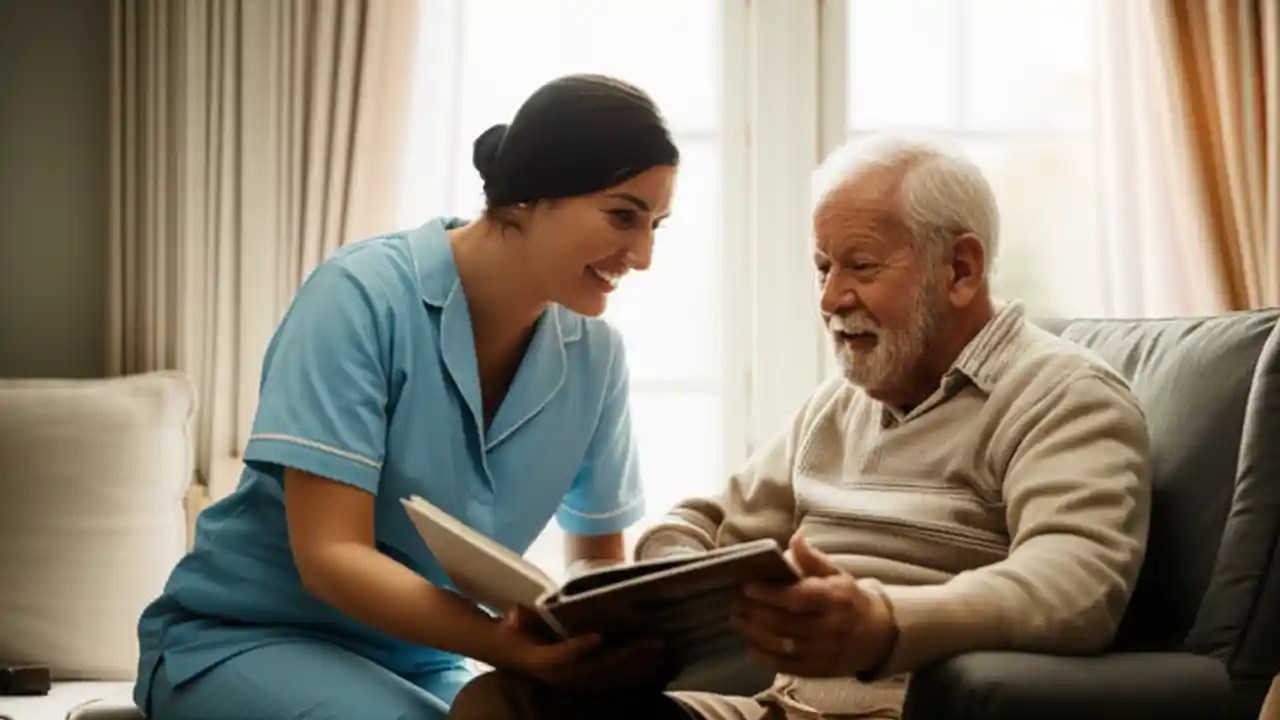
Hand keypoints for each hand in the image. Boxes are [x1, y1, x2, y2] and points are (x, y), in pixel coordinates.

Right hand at [495, 606, 668, 690]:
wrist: (516, 655)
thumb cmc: (518, 633)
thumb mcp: (513, 623)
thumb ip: (517, 618)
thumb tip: (515, 613)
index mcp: (542, 660)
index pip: (559, 657)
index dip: (577, 649)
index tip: (596, 636)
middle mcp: (562, 676)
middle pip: (596, 669)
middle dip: (627, 657)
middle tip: (652, 641)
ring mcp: (577, 682)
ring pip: (610, 678)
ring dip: (637, 666)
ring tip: (660, 651)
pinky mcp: (588, 683)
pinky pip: (614, 683)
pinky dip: (635, 674)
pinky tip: (655, 664)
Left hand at [730, 534, 897, 677]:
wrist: (876, 635)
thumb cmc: (848, 598)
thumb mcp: (836, 574)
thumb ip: (812, 559)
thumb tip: (795, 538)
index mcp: (835, 599)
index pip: (798, 597)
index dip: (770, 593)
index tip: (746, 586)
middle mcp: (831, 627)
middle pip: (784, 622)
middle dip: (754, 611)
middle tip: (733, 600)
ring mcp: (825, 652)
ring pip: (782, 645)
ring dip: (754, 632)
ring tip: (736, 618)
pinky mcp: (819, 670)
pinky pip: (787, 666)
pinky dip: (765, 656)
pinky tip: (749, 645)